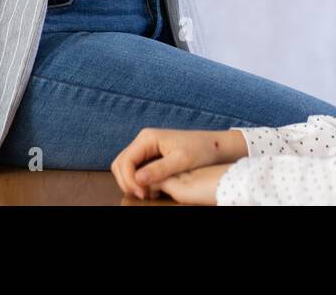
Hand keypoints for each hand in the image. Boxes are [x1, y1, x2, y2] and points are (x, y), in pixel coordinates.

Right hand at [111, 127, 244, 199]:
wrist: (216, 146)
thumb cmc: (201, 150)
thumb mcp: (181, 161)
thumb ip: (159, 169)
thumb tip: (138, 178)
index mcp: (148, 138)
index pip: (125, 161)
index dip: (129, 180)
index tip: (142, 194)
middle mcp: (143, 140)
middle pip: (120, 163)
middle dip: (127, 182)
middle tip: (143, 197)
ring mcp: (146, 147)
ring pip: (126, 167)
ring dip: (131, 182)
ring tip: (147, 195)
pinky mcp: (151, 155)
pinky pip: (136, 169)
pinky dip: (138, 181)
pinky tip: (151, 190)